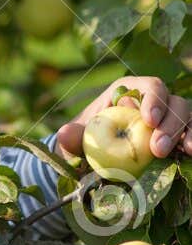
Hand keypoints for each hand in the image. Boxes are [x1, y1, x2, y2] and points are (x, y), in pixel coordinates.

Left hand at [55, 76, 191, 162]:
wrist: (92, 158)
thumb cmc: (85, 140)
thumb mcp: (76, 139)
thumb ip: (72, 136)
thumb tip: (64, 133)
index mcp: (128, 90)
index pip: (150, 86)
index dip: (154, 99)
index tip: (150, 121)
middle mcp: (152, 100)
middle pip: (173, 102)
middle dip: (170, 123)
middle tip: (159, 148)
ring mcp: (166, 118)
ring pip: (186, 115)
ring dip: (187, 131)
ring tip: (186, 151)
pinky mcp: (175, 135)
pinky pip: (190, 133)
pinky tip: (190, 152)